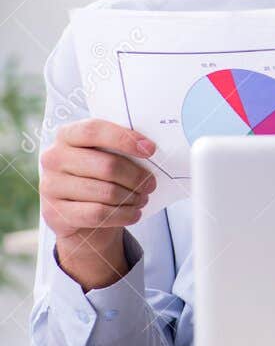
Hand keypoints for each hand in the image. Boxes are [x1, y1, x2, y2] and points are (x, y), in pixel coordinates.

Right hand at [39, 120, 156, 290]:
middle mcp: (53, 158)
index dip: (124, 138)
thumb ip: (117, 147)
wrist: (74, 213)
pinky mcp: (56, 214)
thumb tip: (150, 148)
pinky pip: (98, 214)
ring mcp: (51, 187)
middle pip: (107, 166)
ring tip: (143, 199)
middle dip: (136, 176)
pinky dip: (123, 215)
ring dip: (132, 198)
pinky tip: (135, 213)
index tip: (151, 149)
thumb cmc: (95, 176)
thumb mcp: (101, 155)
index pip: (94, 130)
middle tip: (151, 184)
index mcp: (66, 135)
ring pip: (106, 193)